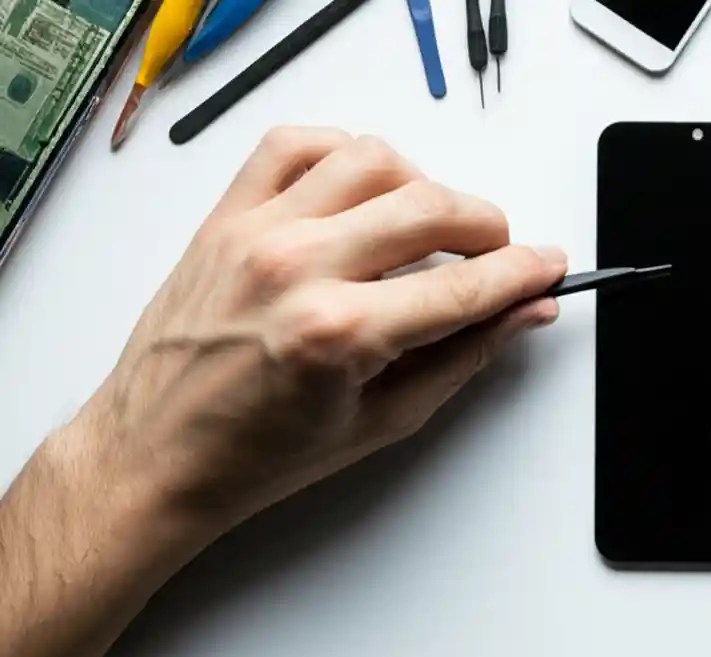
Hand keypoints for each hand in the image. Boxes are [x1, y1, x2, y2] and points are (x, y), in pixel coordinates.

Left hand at [73, 127, 566, 529]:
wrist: (156, 454)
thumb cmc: (259, 454)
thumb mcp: (384, 421)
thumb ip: (464, 357)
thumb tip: (522, 311)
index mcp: (338, 335)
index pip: (464, 284)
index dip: (523, 272)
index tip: (550, 265)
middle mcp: (296, 269)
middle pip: (431, 208)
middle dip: (488, 226)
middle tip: (498, 254)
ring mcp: (256, 233)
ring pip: (372, 159)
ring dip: (422, 186)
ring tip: (428, 226)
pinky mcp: (226, 216)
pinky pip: (294, 145)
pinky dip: (342, 154)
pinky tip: (362, 192)